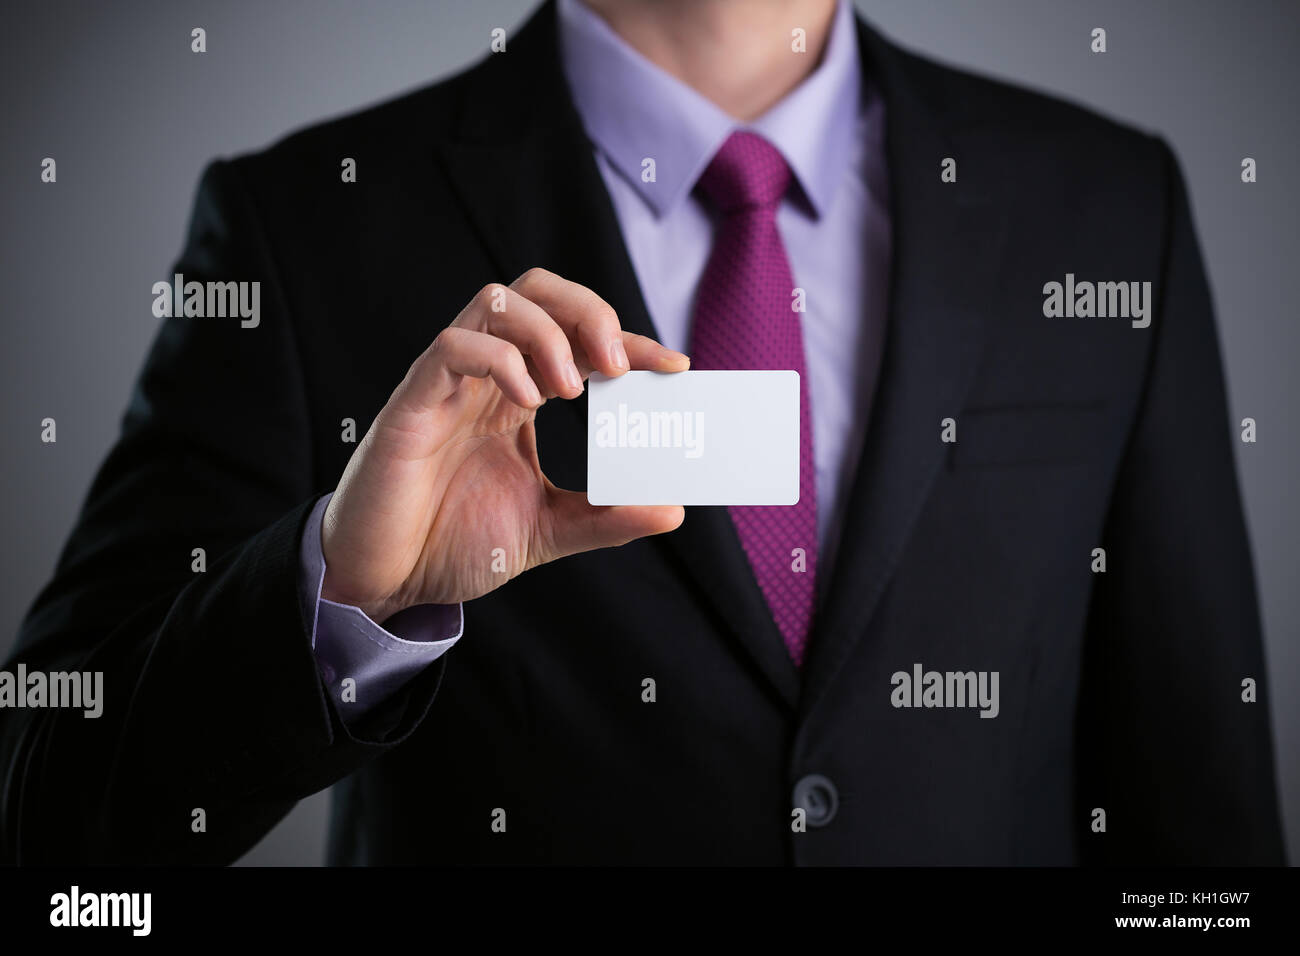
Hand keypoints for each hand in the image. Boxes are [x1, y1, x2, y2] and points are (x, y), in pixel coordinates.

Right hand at [319, 268, 688, 621]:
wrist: (386, 581)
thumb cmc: (453, 544)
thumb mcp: (547, 531)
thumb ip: (605, 519)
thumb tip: (670, 510)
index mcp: (518, 396)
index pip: (578, 338)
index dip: (630, 341)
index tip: (674, 366)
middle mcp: (485, 377)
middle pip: (536, 292)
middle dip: (588, 311)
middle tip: (618, 365)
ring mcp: (448, 383)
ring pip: (496, 302)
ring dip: (547, 333)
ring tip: (570, 388)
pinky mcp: (414, 403)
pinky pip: (452, 347)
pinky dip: (498, 359)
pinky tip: (525, 401)